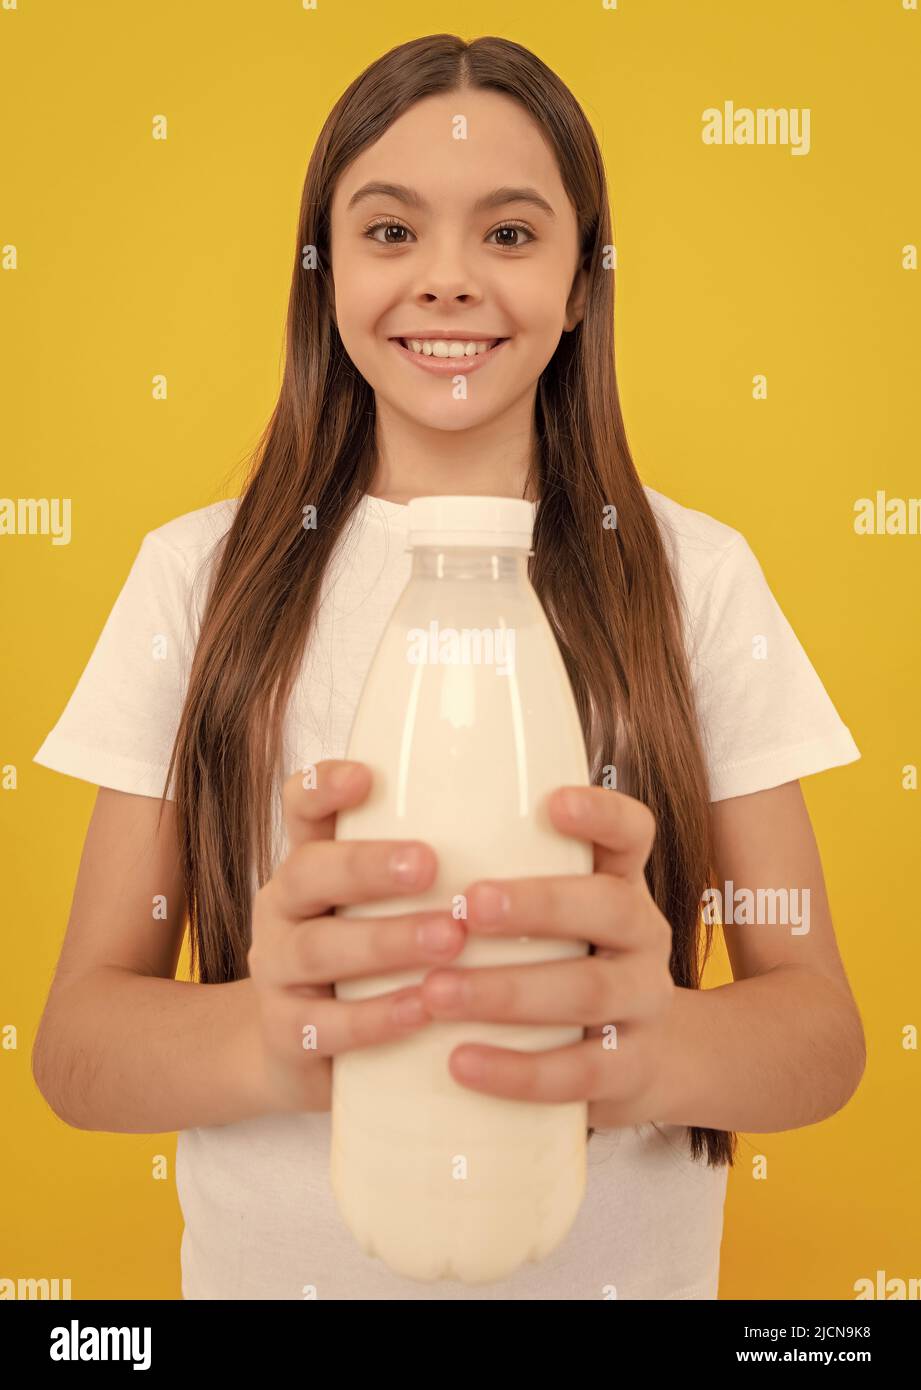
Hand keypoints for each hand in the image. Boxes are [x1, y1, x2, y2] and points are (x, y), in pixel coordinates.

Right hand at [248, 759, 464, 1113]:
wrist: (320, 1063)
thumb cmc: (384, 964)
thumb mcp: (398, 907)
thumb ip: (446, 863)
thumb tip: (552, 806)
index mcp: (314, 862)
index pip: (301, 805)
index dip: (324, 786)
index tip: (367, 777)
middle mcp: (285, 907)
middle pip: (309, 872)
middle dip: (368, 866)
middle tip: (429, 865)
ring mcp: (277, 972)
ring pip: (316, 949)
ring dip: (384, 942)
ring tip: (447, 939)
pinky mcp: (286, 1035)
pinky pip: (322, 1026)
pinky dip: (374, 1018)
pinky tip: (422, 1010)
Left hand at [417, 786, 678, 1127]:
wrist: (621, 1064)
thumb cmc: (549, 961)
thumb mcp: (538, 911)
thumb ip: (486, 862)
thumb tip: (362, 789)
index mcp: (619, 881)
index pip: (630, 833)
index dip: (601, 813)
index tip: (552, 802)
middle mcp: (642, 934)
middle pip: (609, 908)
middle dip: (537, 905)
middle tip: (466, 908)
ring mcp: (643, 1003)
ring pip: (589, 991)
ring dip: (508, 991)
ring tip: (436, 992)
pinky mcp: (630, 1071)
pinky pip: (581, 1073)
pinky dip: (518, 1070)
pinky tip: (459, 1061)